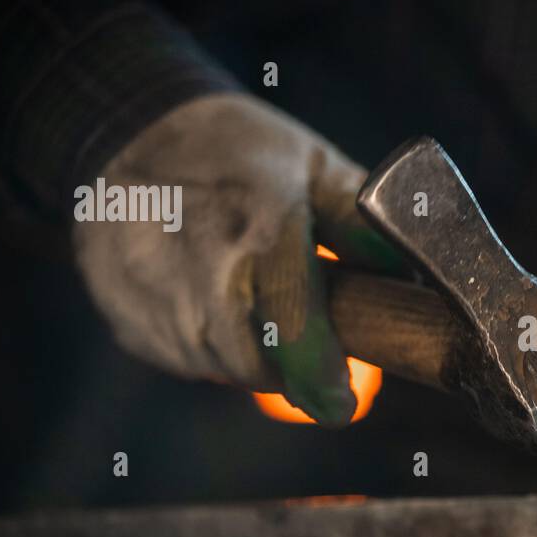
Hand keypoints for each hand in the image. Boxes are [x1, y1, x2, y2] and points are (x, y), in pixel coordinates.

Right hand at [73, 92, 400, 426]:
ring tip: (251, 300)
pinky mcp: (126, 316)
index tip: (342, 406)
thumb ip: (362, 226)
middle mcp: (202, 271)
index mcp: (262, 233)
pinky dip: (204, 342)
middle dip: (288, 366)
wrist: (125, 131)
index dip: (321, 382)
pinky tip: (207, 295)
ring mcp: (155, 299)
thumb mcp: (313, 167)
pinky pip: (180, 356)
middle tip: (303, 339)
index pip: (295, 335)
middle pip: (256, 366)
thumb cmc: (236, 151)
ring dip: (246, 353)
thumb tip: (411, 280)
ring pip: (216, 366)